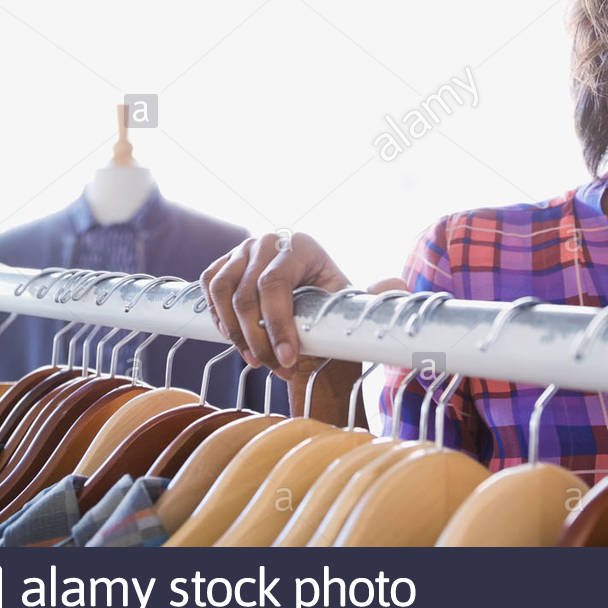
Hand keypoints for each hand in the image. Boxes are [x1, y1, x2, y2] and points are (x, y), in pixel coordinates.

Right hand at [199, 231, 404, 379]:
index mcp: (302, 245)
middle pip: (247, 293)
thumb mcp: (350, 302)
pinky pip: (209, 288)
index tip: (288, 358)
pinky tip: (232, 338)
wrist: (308, 310)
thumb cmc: (331, 307)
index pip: (276, 284)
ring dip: (234, 331)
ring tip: (255, 358)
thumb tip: (398, 287)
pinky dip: (216, 315)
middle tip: (272, 366)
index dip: (277, 324)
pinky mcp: (224, 264)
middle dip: (258, 337)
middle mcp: (269, 241)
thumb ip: (372, 297)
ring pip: (223, 291)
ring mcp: (242, 250)